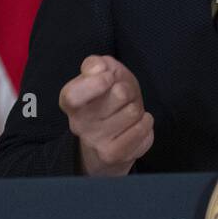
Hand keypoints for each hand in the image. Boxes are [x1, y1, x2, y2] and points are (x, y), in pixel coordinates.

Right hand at [58, 55, 154, 176]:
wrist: (111, 139)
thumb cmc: (108, 98)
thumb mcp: (101, 74)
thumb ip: (95, 64)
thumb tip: (99, 68)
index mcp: (71, 102)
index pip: (73, 95)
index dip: (95, 83)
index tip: (109, 76)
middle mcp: (78, 124)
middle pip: (119, 94)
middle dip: (128, 89)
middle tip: (122, 96)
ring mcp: (95, 141)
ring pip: (133, 112)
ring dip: (137, 107)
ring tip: (128, 111)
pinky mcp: (113, 155)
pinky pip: (141, 131)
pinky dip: (146, 123)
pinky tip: (138, 124)